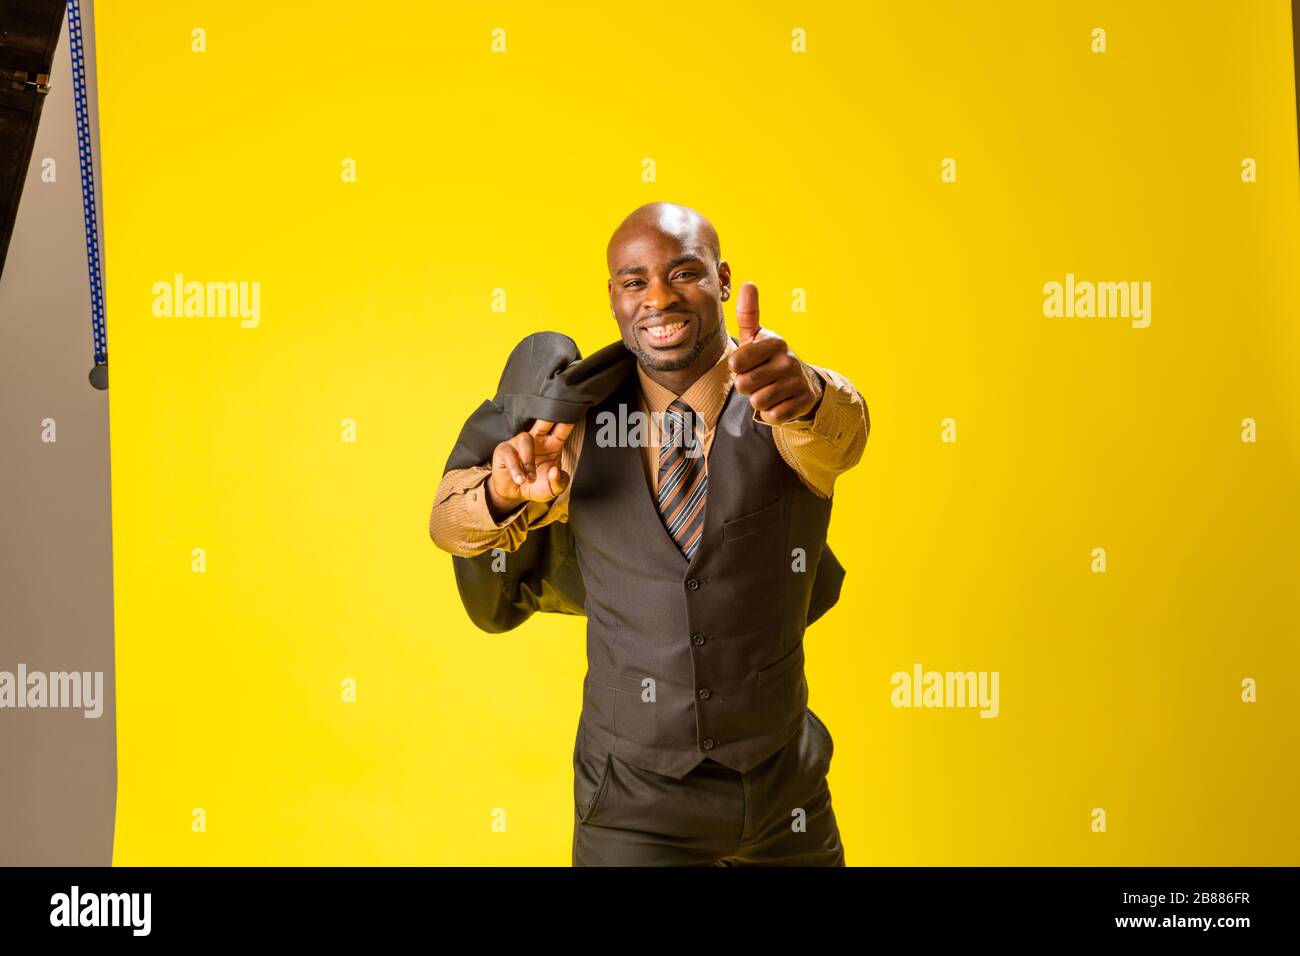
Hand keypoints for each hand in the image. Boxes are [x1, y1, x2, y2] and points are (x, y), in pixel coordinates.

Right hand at [487, 419, 572, 516]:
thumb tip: (554, 471)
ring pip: (525, 438)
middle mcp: (536, 439)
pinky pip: (509, 454)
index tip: (572, 414)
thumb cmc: (536, 485)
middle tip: (552, 418)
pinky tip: (520, 479)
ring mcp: (519, 443)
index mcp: (552, 444)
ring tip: (530, 478)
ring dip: (529, 460)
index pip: (561, 429)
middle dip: (548, 417)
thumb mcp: (553, 489)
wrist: (515, 494)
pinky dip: (515, 469)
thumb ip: (559, 482)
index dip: (566, 421)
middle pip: (543, 422)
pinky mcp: (504, 450)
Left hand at [728, 282, 819, 424]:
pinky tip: (779, 402)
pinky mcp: (804, 401)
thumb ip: (748, 313)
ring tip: (768, 391)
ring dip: (758, 401)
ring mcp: (798, 381)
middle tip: (758, 380)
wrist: (803, 382)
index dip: (737, 368)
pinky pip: (773, 415)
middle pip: (745, 384)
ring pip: (758, 401)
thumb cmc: (770, 358)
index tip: (747, 365)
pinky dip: (771, 413)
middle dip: (746, 387)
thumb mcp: (757, 336)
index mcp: (774, 343)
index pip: (736, 362)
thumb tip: (748, 283)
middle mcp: (788, 360)